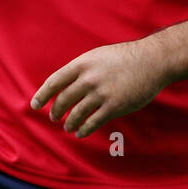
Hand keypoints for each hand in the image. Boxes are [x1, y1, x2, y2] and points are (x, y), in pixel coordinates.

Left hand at [29, 38, 172, 138]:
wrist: (152, 61)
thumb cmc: (125, 58)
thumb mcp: (98, 56)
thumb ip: (82, 69)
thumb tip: (66, 84)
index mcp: (83, 64)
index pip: (54, 81)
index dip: (42, 95)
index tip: (35, 105)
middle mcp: (89, 79)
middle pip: (63, 100)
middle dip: (56, 111)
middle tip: (54, 117)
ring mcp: (101, 94)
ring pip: (76, 114)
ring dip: (69, 123)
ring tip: (68, 127)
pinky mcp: (114, 107)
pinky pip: (92, 123)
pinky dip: (83, 130)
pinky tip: (81, 132)